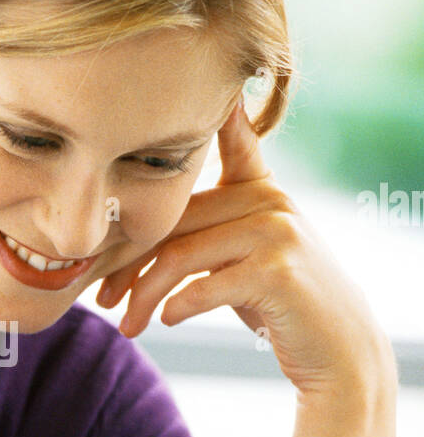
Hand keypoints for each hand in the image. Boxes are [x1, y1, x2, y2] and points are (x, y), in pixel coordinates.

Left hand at [94, 100, 397, 422]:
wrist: (335, 348)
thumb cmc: (276, 302)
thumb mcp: (241, 258)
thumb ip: (203, 235)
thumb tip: (125, 246)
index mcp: (259, 189)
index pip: (228, 143)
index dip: (214, 113)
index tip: (188, 88)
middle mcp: (269, 200)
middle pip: (173, 219)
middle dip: (128, 262)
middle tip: (101, 297)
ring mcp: (277, 232)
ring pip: (180, 255)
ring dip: (145, 296)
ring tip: (127, 325)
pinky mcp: (278, 271)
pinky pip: (205, 285)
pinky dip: (176, 306)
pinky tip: (165, 321)